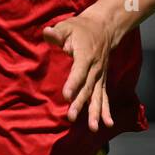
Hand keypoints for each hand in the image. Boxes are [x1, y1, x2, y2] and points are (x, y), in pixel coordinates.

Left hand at [43, 12, 115, 130]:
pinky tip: (107, 124)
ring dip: (94, 112)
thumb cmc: (81, 28)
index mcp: (86, 54)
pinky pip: (104, 97)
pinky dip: (106, 111)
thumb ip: (57, 33)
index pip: (79, 71)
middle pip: (87, 87)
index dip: (73, 83)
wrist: (104, 28)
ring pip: (97, 96)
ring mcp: (100, 76)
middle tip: (71, 116)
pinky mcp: (101, 81)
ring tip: (92, 128)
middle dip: (80, 103)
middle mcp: (95, 68)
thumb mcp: (67, 26)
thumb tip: (47, 32)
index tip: (66, 96)